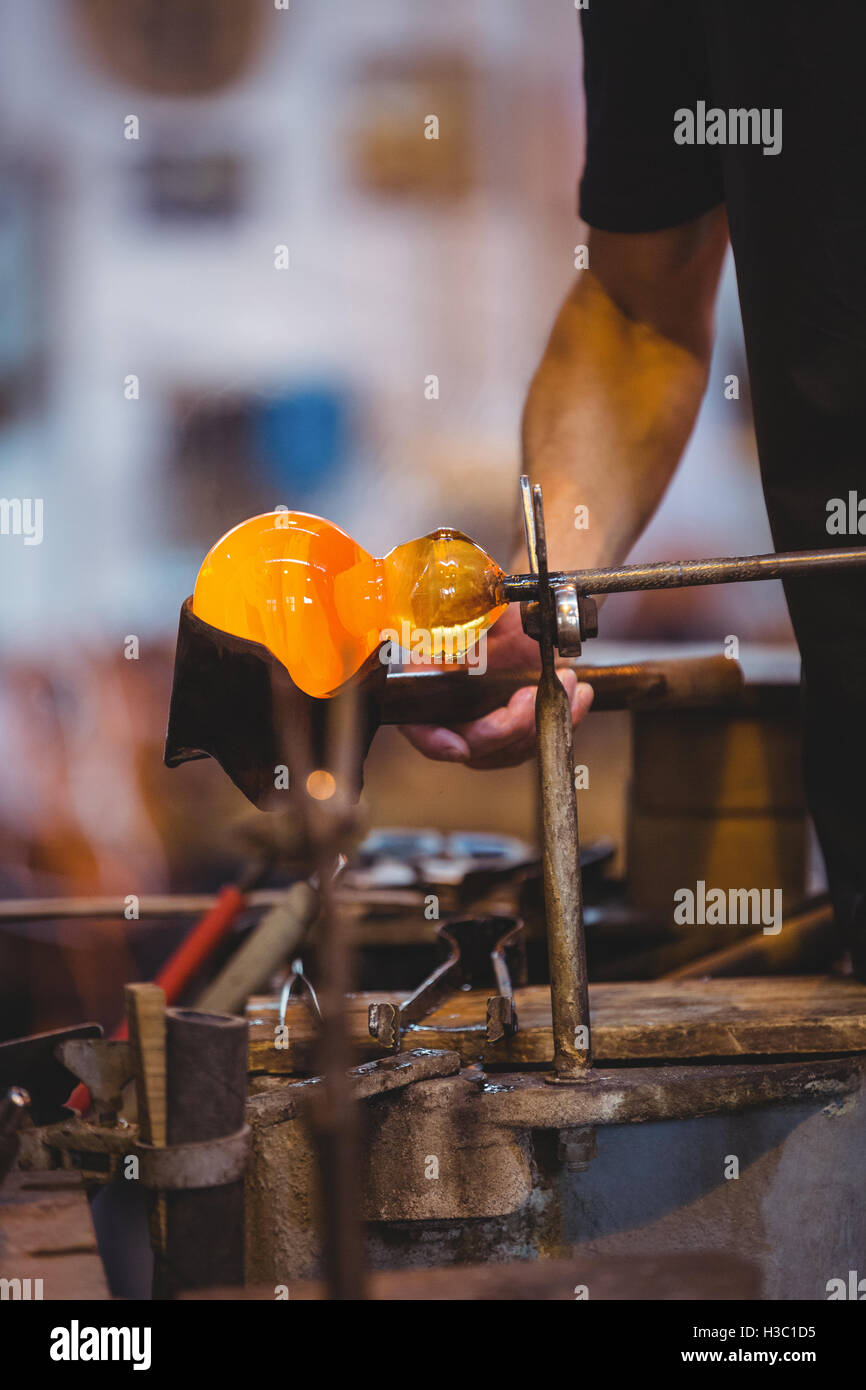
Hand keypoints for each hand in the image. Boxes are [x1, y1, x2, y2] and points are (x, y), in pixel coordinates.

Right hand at [398, 604, 593, 769]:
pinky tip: (577, 697)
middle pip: (471, 744)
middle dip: (508, 726)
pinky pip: (536, 743)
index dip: (433, 740)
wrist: (529, 615)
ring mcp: (483, 726)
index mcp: (428, 678)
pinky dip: (562, 722)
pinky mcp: (515, 733)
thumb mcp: (480, 602)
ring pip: (509, 750)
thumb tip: (464, 610)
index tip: (458, 747)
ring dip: (541, 720)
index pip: (417, 725)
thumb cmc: (499, 606)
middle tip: (531, 693)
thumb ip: (466, 609)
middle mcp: (451, 709)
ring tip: (566, 681)